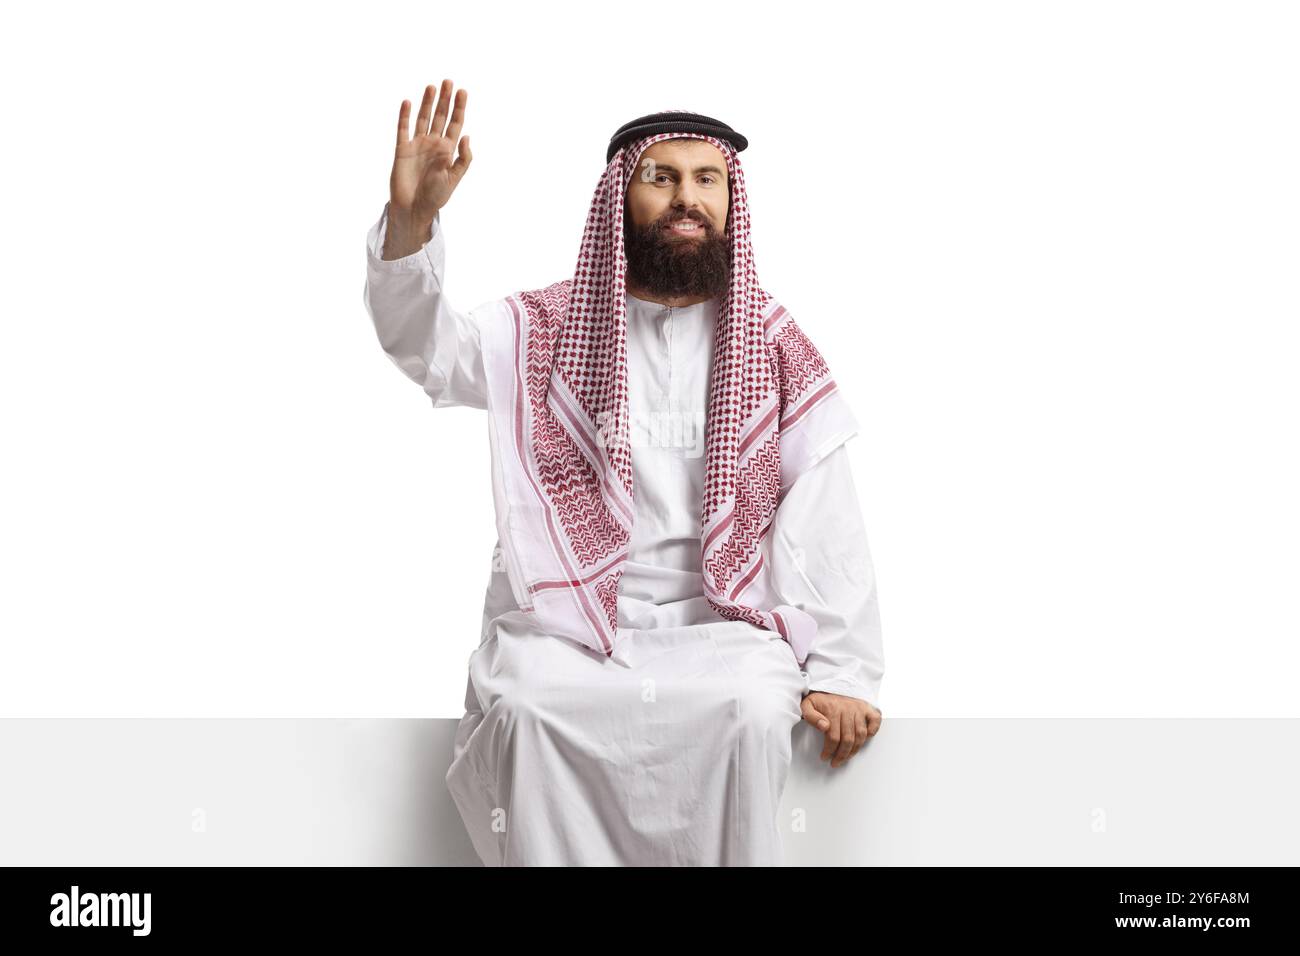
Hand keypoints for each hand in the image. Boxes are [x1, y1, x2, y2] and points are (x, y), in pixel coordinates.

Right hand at [389, 79, 472, 224]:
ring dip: (427, 103)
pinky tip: (407, 102)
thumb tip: (467, 136)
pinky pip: (403, 129)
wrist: (414, 208)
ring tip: (432, 87)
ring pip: (423, 118)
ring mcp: (417, 145)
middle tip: (448, 82)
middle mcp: (433, 144)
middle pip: (440, 117)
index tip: (462, 92)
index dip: (459, 108)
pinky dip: (404, 116)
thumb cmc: (436, 196)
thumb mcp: (454, 178)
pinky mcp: (402, 149)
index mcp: (448, 150)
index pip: (455, 124)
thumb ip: (463, 159)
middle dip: (445, 100)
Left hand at [800, 692, 881, 767]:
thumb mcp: (807, 705)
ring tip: (847, 757)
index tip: (825, 757)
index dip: (829, 750)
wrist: (829, 685)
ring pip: (861, 734)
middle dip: (842, 755)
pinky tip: (866, 738)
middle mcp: (847, 708)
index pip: (833, 736)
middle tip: (836, 762)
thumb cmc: (819, 699)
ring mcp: (858, 708)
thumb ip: (810, 716)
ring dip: (855, 749)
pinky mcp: (866, 707)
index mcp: (832, 709)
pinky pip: (875, 720)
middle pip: (848, 738)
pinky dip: (873, 730)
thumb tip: (824, 727)